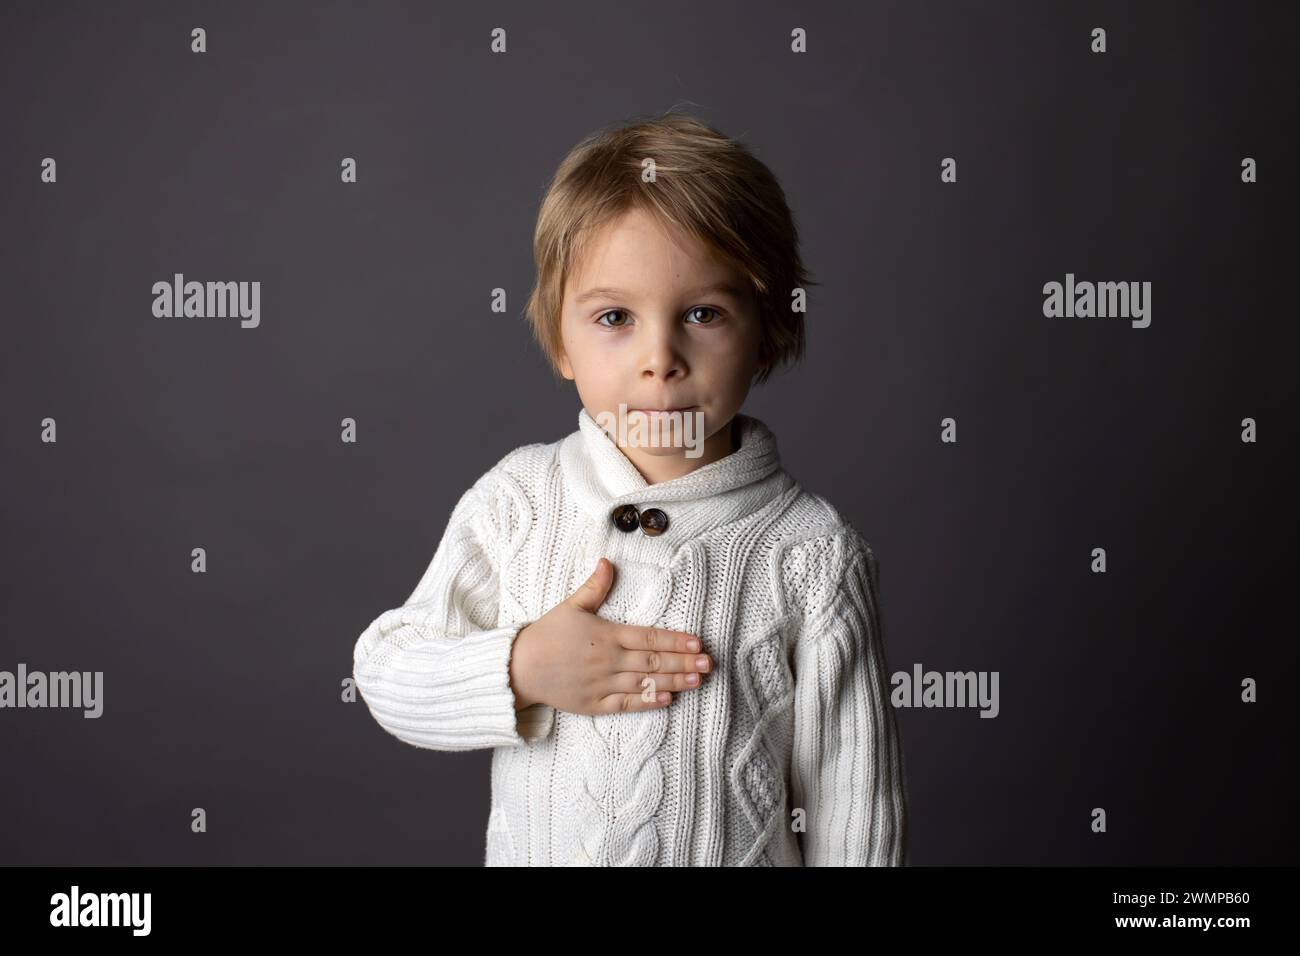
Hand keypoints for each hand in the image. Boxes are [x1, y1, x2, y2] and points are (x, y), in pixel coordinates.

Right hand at [508, 558, 711, 715]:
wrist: (519, 668)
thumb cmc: (546, 634)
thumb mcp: (570, 606)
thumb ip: (594, 587)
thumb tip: (608, 562)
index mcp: (606, 635)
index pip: (649, 638)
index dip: (675, 640)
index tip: (697, 642)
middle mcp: (608, 660)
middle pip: (653, 662)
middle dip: (684, 662)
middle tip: (709, 663)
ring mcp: (602, 684)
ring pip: (645, 683)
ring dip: (674, 682)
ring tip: (698, 680)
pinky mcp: (594, 704)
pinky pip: (625, 704)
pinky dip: (647, 702)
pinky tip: (668, 700)